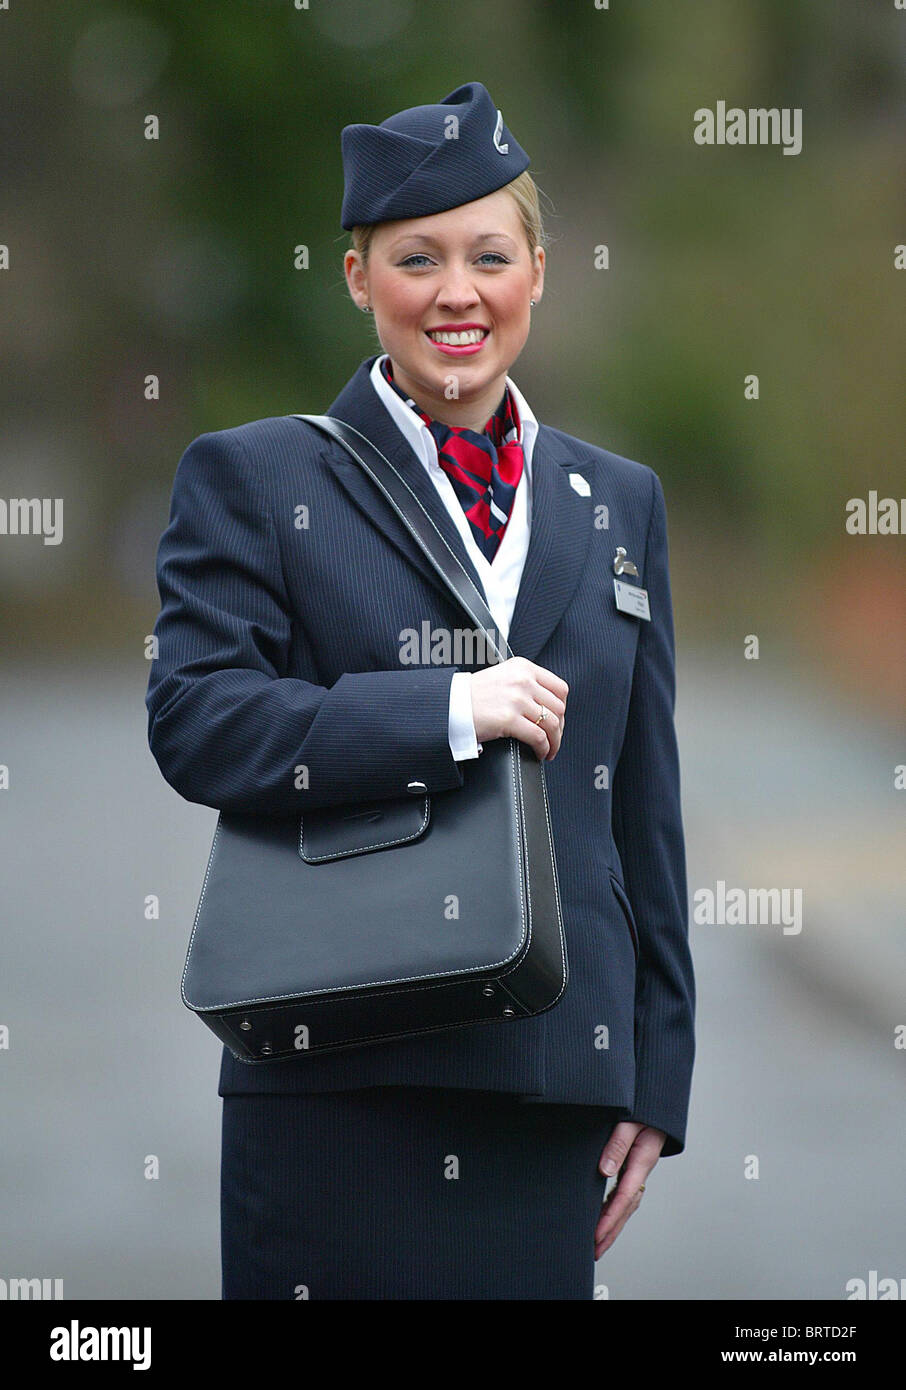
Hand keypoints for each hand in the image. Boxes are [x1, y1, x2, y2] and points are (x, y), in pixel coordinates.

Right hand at [469, 656, 567, 760]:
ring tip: (549, 750)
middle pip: (558, 708)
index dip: (562, 708)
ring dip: (554, 742)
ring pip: (552, 724)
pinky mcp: (509, 719)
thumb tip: (547, 704)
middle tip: (554, 739)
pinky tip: (539, 753)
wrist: (450, 704)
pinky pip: (538, 737)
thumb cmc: (473, 695)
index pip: (559, 688)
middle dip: (559, 728)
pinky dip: (543, 749)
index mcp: (523, 667)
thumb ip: (525, 683)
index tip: (558, 720)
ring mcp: (517, 699)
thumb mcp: (503, 677)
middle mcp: (523, 680)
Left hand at [594, 1121, 665, 1258]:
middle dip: (611, 1231)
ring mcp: (639, 1169)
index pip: (625, 1196)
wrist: (657, 1102)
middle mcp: (642, 1169)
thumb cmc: (644, 1108)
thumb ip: (618, 1144)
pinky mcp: (634, 1166)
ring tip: (598, 1244)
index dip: (610, 1217)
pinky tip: (605, 1218)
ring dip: (613, 1225)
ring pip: (627, 1204)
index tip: (596, 1234)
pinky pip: (625, 1193)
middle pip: (627, 1208)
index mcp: (642, 1160)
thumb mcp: (630, 1122)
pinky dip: (615, 1210)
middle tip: (595, 1251)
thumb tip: (605, 1170)